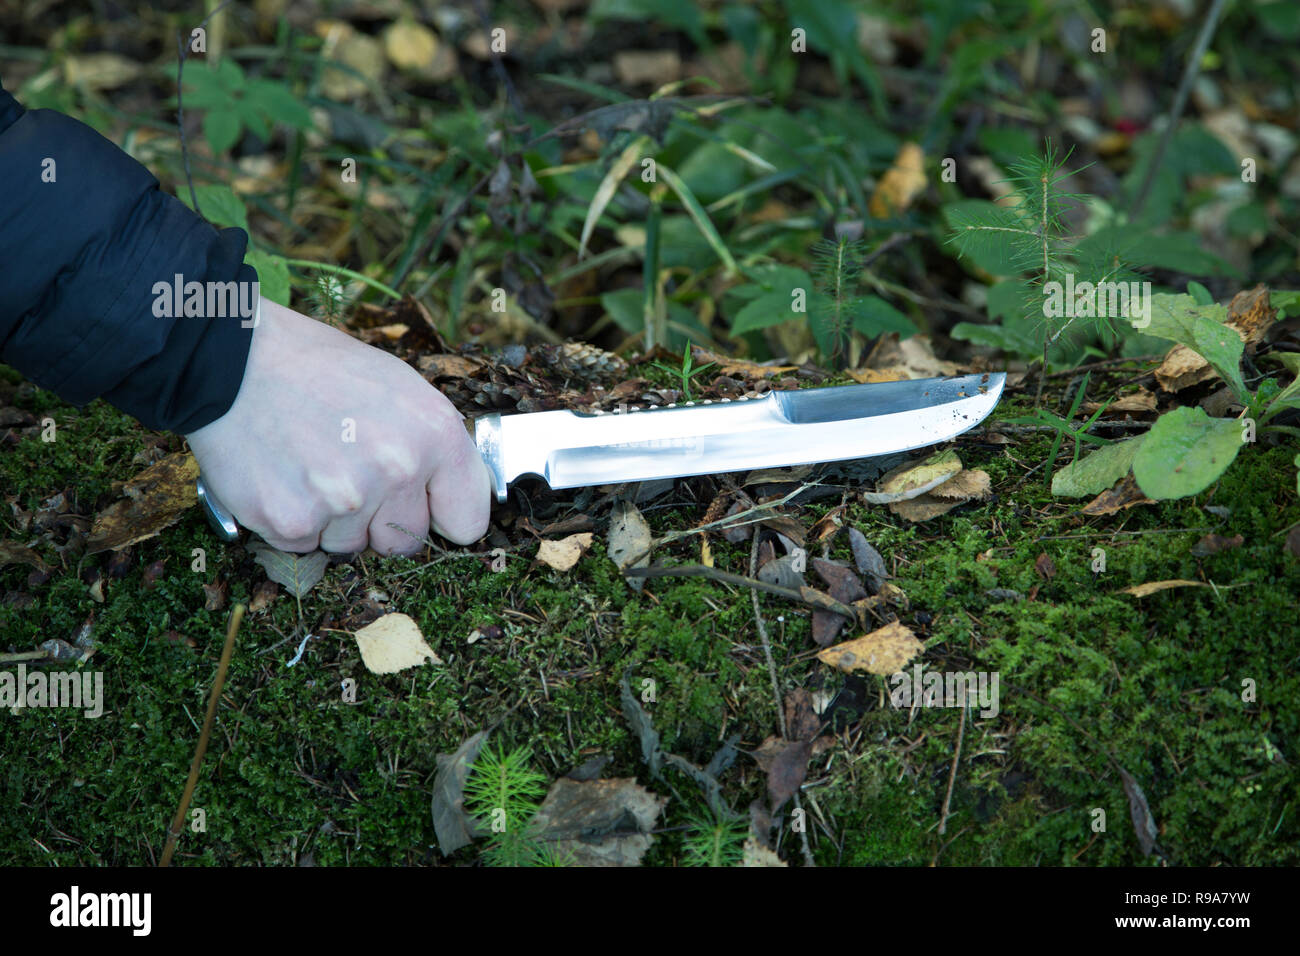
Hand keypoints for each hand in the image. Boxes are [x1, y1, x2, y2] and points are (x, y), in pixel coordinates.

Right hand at [186, 297, 490, 553]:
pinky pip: (306, 546)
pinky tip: (284, 476)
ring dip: (334, 519)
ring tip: (311, 463)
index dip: (442, 514)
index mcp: (435, 434)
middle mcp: (395, 470)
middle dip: (382, 518)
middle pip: (406, 542)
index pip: (467, 522)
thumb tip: (459, 500)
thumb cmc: (322, 371)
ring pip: (352, 545)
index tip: (426, 506)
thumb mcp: (402, 390)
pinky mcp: (291, 521)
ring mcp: (342, 501)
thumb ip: (437, 450)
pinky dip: (294, 520)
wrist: (234, 360)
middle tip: (349, 470)